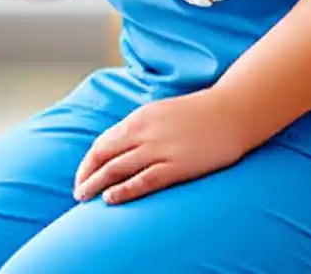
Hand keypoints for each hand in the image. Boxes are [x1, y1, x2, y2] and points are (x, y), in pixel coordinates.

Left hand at [72, 89, 258, 205]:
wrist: (232, 112)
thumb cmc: (198, 114)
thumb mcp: (160, 113)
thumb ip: (140, 129)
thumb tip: (120, 147)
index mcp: (138, 119)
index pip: (102, 143)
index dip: (88, 162)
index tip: (82, 176)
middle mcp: (144, 133)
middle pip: (104, 156)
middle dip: (86, 175)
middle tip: (78, 192)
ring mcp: (160, 149)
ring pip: (117, 169)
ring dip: (97, 184)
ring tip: (85, 198)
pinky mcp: (177, 165)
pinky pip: (144, 180)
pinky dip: (124, 190)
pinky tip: (110, 199)